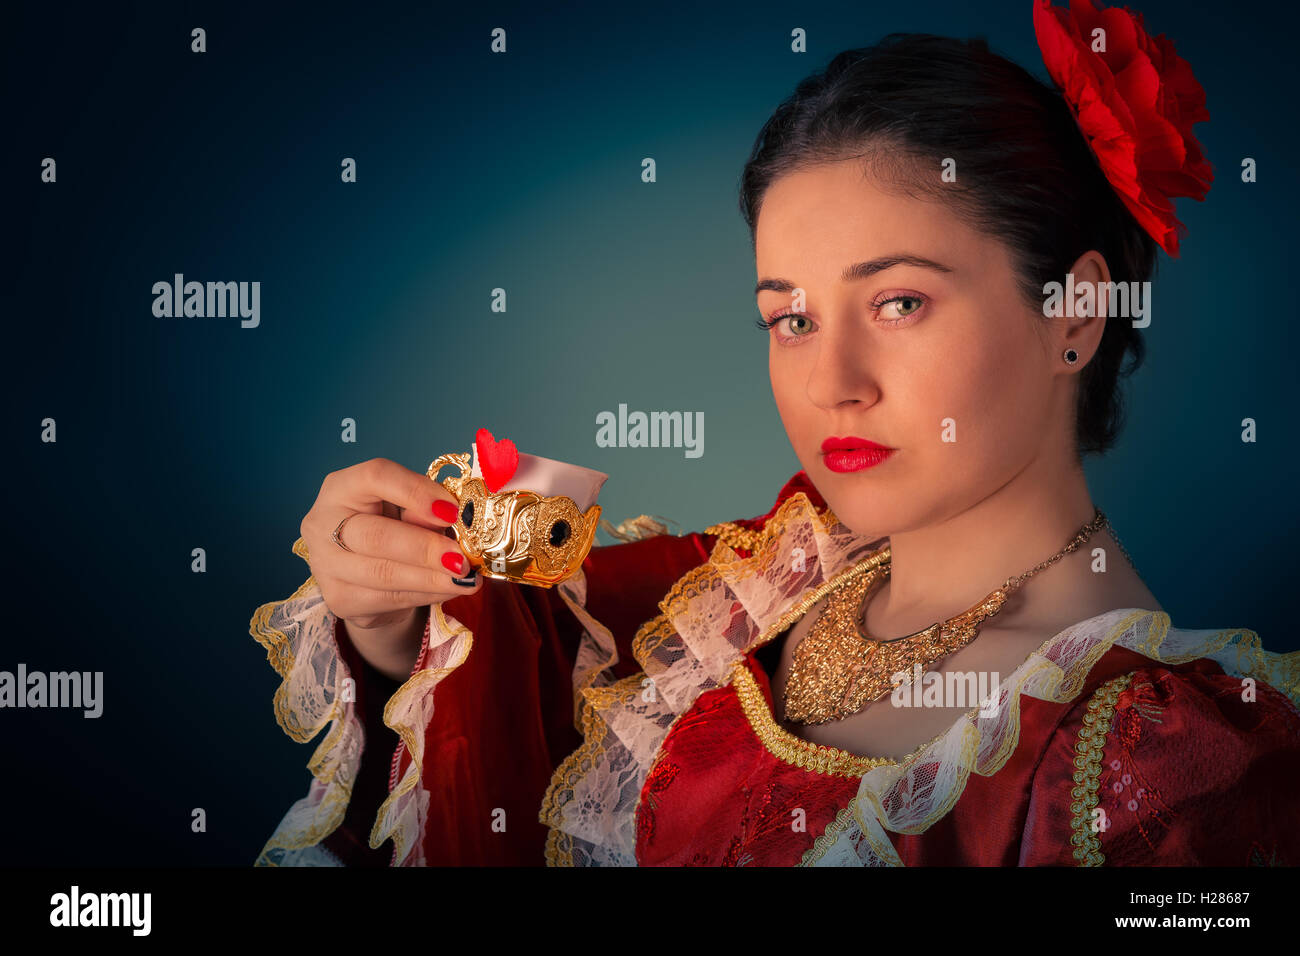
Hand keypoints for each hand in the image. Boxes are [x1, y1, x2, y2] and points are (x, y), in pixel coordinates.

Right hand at [300, 457, 483, 677]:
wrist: (365, 573)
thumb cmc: (390, 525)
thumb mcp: (405, 507)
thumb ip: (422, 509)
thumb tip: (454, 519)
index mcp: (342, 487)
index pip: (375, 477)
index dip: (416, 492)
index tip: (452, 511)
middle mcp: (323, 523)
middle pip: (375, 535)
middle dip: (425, 548)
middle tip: (461, 559)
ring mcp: (326, 565)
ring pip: (383, 574)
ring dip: (432, 578)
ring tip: (465, 578)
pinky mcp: (340, 599)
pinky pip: (390, 599)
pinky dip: (427, 594)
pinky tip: (451, 589)